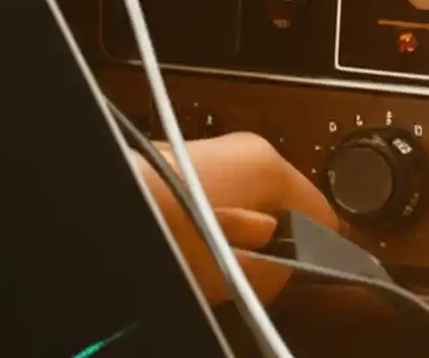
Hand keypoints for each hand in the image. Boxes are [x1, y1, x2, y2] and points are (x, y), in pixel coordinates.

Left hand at [129, 132, 339, 304]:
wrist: (104, 200)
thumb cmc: (177, 235)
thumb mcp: (236, 273)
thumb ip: (277, 273)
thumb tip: (285, 271)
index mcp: (273, 166)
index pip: (324, 214)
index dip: (315, 253)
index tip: (291, 279)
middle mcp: (250, 148)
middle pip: (284, 205)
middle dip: (272, 241)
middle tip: (247, 274)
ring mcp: (216, 148)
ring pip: (250, 200)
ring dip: (240, 232)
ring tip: (214, 261)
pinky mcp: (185, 156)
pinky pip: (220, 195)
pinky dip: (214, 218)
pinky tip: (190, 241)